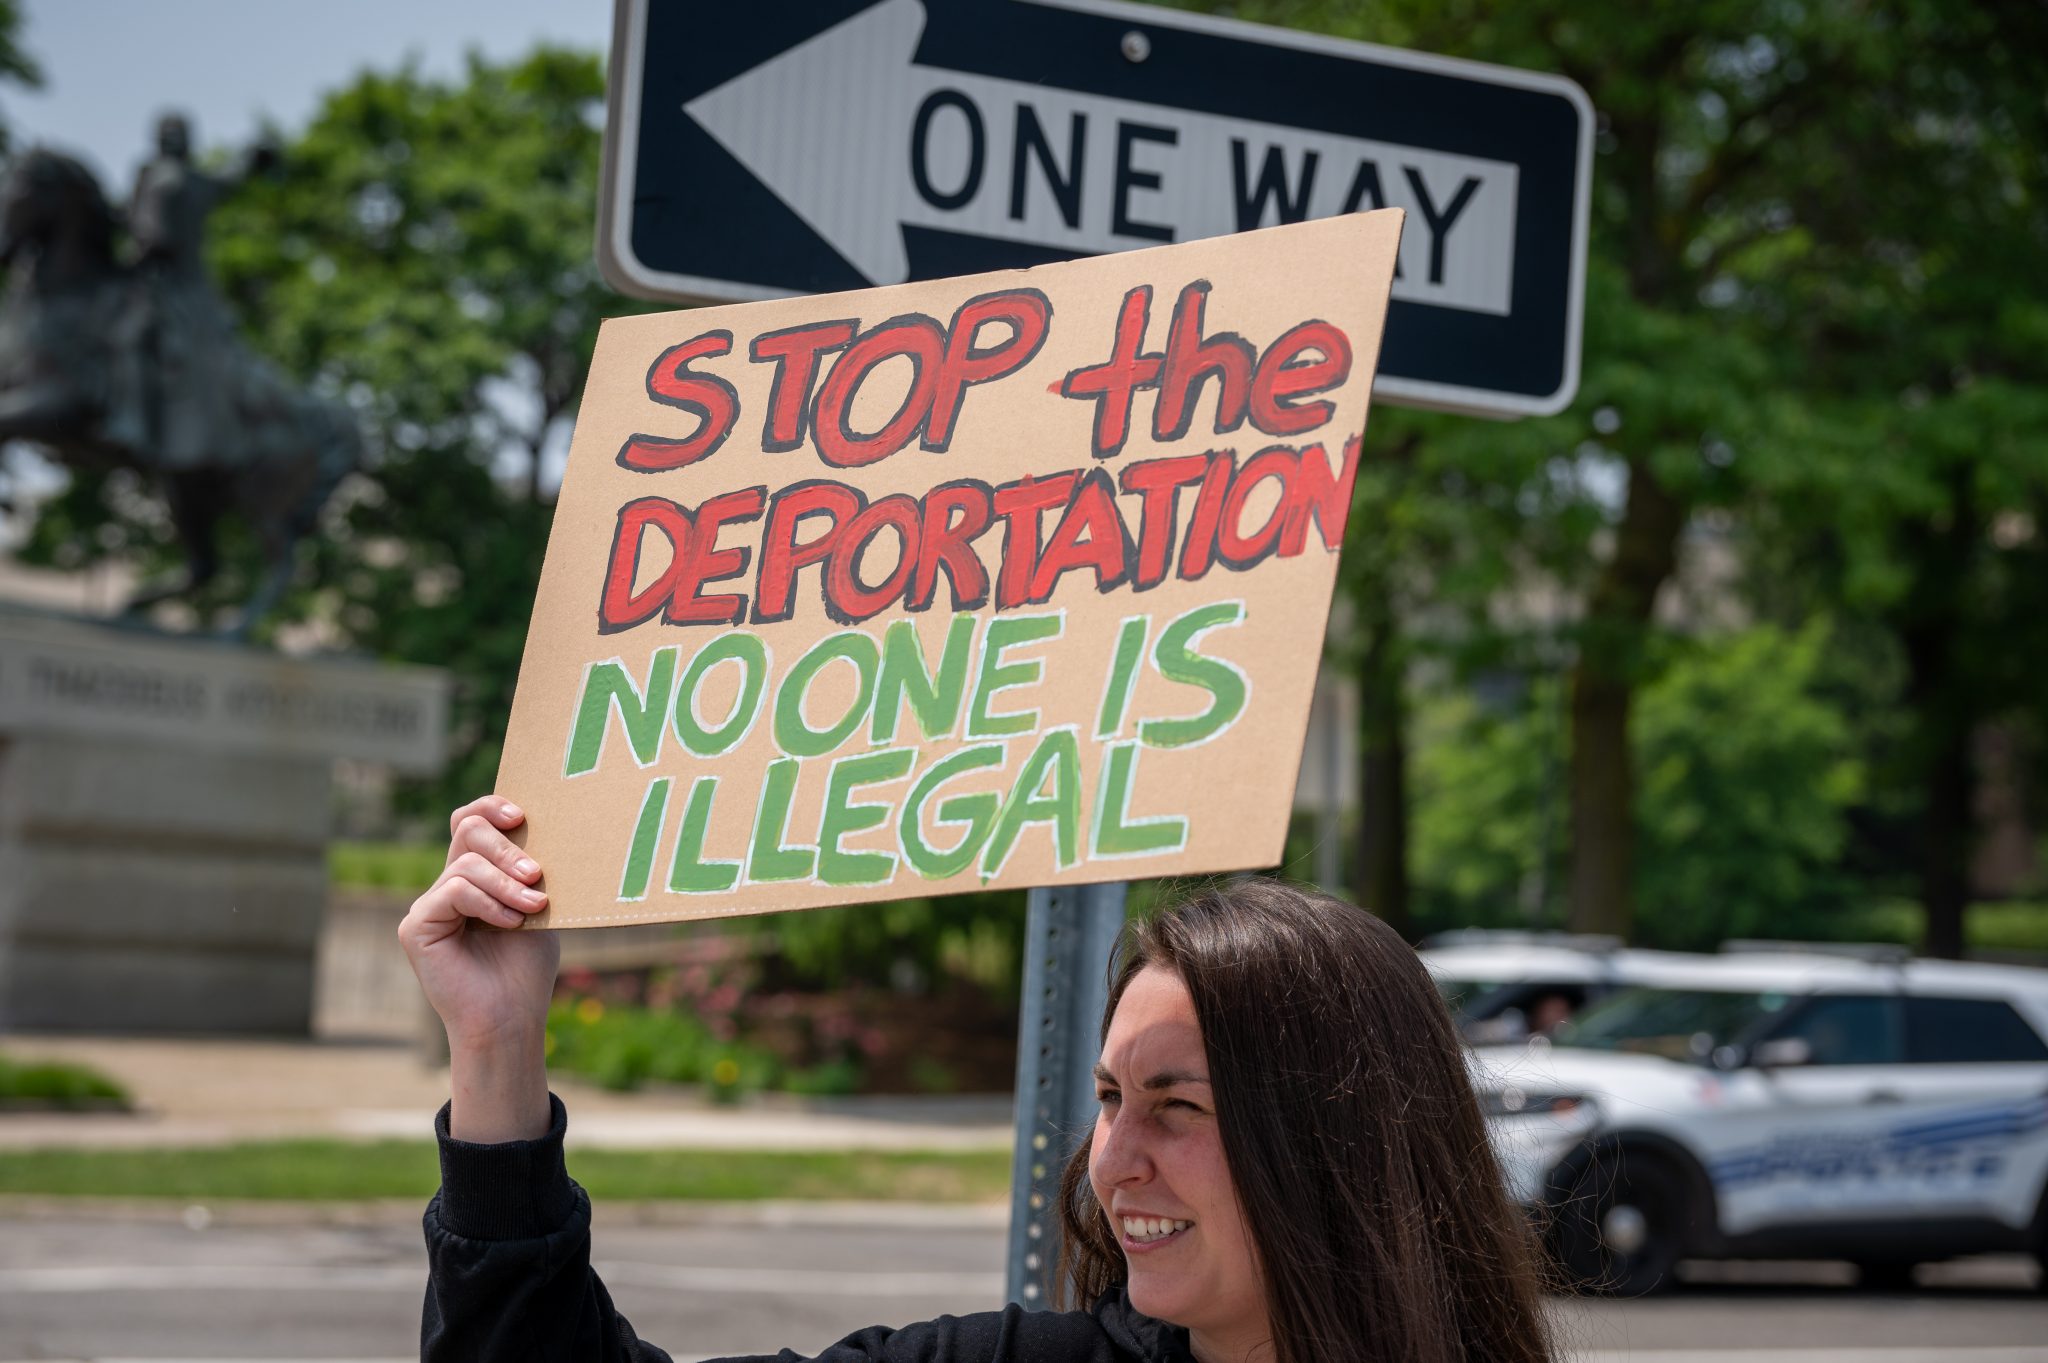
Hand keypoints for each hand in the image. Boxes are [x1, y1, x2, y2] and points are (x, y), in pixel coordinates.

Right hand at [399, 797, 559, 1140]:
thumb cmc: (526, 967)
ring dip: (506, 883)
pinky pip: (454, 891)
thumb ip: (528, 871)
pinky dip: (488, 903)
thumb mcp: (536, 907)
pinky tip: (510, 923)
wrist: (511, 1016)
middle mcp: (447, 885)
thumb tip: (544, 827)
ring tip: (534, 906)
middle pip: (467, 830)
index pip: (470, 821)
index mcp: (474, 876)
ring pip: (465, 863)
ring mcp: (428, 905)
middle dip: (506, 846)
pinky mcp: (416, 926)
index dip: (492, 807)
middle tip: (536, 874)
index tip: (522, 815)